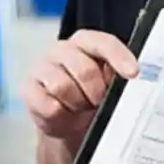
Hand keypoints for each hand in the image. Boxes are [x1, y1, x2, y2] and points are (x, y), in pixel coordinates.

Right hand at [23, 29, 137, 147]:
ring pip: (63, 87)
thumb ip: (118, 76)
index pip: (103, 43)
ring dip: (77, 104)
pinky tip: (64, 113)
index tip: (133, 73)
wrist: (69, 122)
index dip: (119, 57)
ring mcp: (41, 67)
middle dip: (96, 92)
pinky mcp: (28, 89)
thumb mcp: (108, 83)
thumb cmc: (92, 95)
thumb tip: (135, 78)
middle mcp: (61, 50)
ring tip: (80, 107)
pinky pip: (48, 105)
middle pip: (84, 69)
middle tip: (98, 102)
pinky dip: (61, 115)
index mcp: (85, 42)